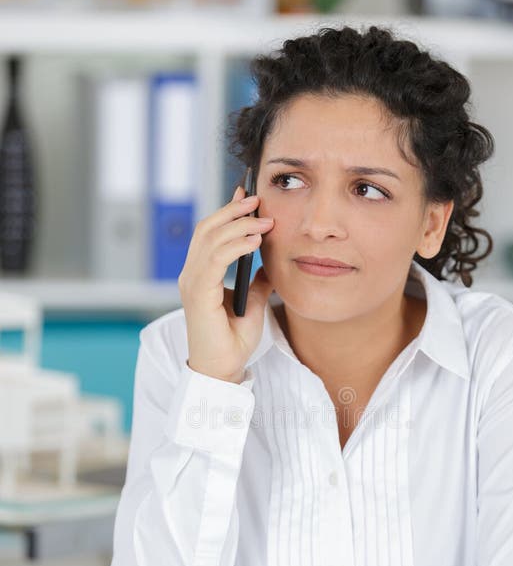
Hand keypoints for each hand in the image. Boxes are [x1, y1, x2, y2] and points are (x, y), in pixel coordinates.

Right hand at [178, 184, 274, 383]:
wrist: (223, 369)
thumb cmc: (233, 341)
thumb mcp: (252, 303)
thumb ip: (257, 281)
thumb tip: (269, 263)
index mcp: (200, 274)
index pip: (210, 233)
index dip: (227, 212)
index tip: (248, 196)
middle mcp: (191, 274)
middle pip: (207, 229)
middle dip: (233, 211)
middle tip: (257, 200)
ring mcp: (192, 283)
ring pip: (211, 239)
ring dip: (239, 225)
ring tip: (263, 219)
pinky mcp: (199, 293)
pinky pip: (216, 259)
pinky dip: (236, 245)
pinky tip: (255, 241)